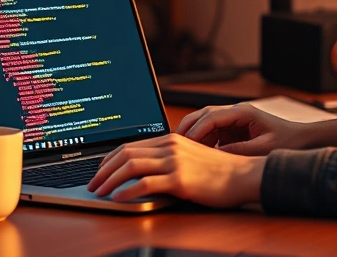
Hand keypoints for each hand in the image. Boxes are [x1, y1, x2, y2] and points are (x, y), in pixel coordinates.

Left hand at [86, 133, 263, 207]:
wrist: (244, 176)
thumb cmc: (220, 171)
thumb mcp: (192, 157)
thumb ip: (171, 158)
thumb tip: (147, 168)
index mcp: (172, 139)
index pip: (131, 145)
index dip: (110, 158)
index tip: (100, 171)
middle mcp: (171, 146)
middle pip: (126, 153)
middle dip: (103, 170)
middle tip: (93, 183)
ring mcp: (175, 162)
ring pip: (131, 166)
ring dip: (109, 179)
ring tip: (99, 192)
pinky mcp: (180, 179)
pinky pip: (146, 183)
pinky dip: (127, 191)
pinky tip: (118, 198)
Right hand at [175, 102, 336, 155]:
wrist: (303, 141)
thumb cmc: (288, 142)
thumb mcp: (263, 150)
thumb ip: (239, 152)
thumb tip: (214, 156)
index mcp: (243, 112)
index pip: (211, 117)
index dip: (196, 130)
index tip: (184, 145)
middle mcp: (236, 113)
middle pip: (203, 116)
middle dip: (186, 130)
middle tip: (172, 145)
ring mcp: (234, 121)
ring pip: (204, 125)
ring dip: (192, 137)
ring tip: (179, 153)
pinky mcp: (234, 131)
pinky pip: (212, 134)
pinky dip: (201, 143)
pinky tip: (195, 156)